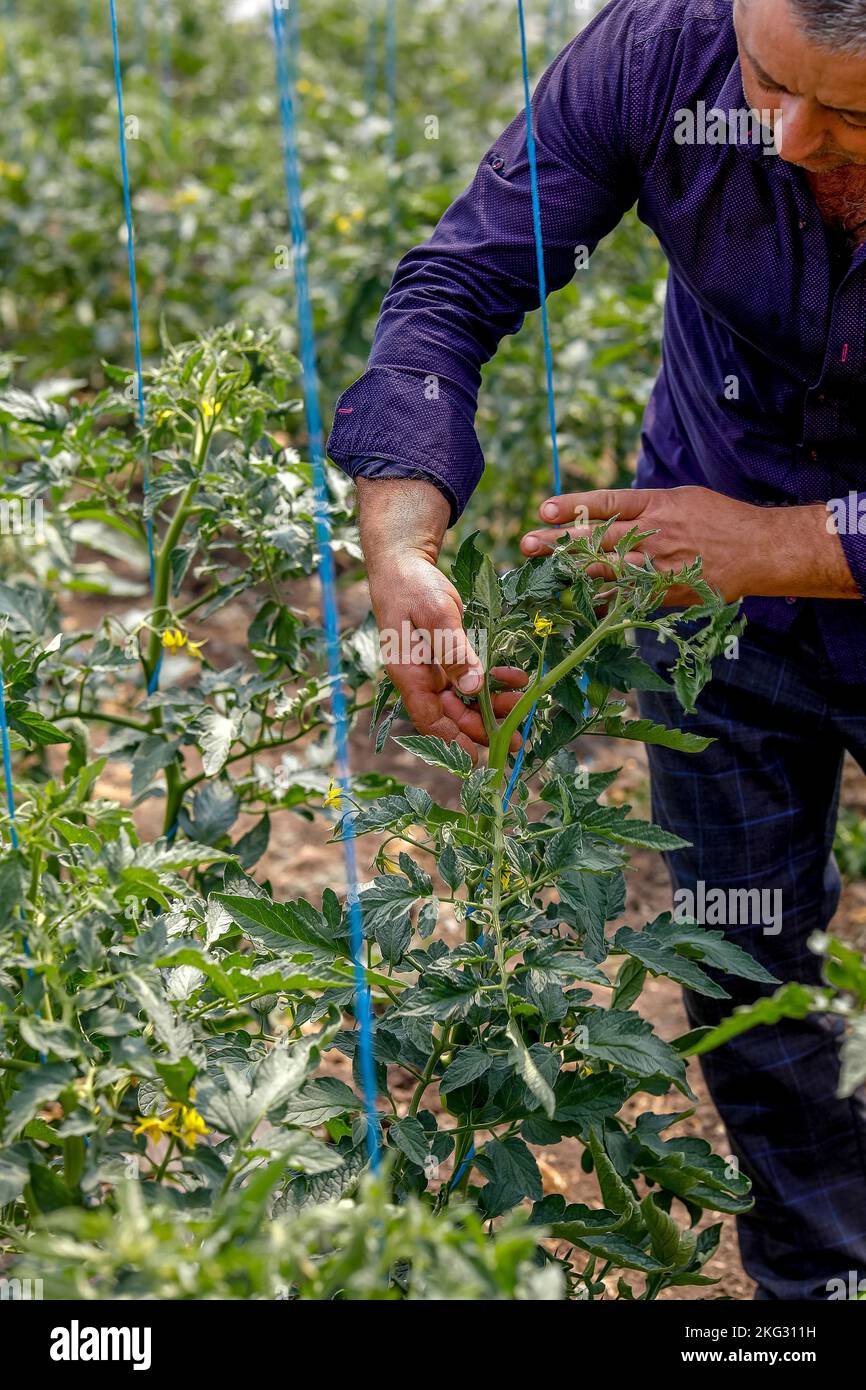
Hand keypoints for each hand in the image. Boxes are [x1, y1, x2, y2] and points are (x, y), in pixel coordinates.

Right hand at [357, 478, 527, 761]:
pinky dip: (494, 682)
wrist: (405, 564)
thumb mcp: (436, 616)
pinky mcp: (448, 658)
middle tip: (517, 742)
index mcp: (410, 677)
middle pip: (453, 718)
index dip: (459, 745)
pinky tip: (517, 678)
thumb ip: (454, 652)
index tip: (486, 761)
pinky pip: (472, 680)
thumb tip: (473, 689)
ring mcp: (434, 671)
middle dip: (484, 730)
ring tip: (524, 707)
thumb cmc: (414, 587)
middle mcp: (422, 680)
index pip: (434, 723)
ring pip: (466, 701)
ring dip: (494, 707)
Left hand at [520, 486, 855, 602]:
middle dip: (559, 543)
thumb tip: (604, 514)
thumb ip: (643, 507)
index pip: (607, 503)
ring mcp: (658, 566)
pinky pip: (626, 598)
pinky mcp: (664, 592)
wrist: (761, 550)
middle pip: (597, 538)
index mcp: (657, 504)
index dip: (573, 507)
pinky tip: (572, 603)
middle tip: (526, 545)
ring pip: (606, 570)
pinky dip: (599, 601)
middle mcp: (654, 534)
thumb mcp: (682, 499)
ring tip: (540, 573)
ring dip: (569, 572)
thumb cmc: (720, 519)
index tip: (543, 509)